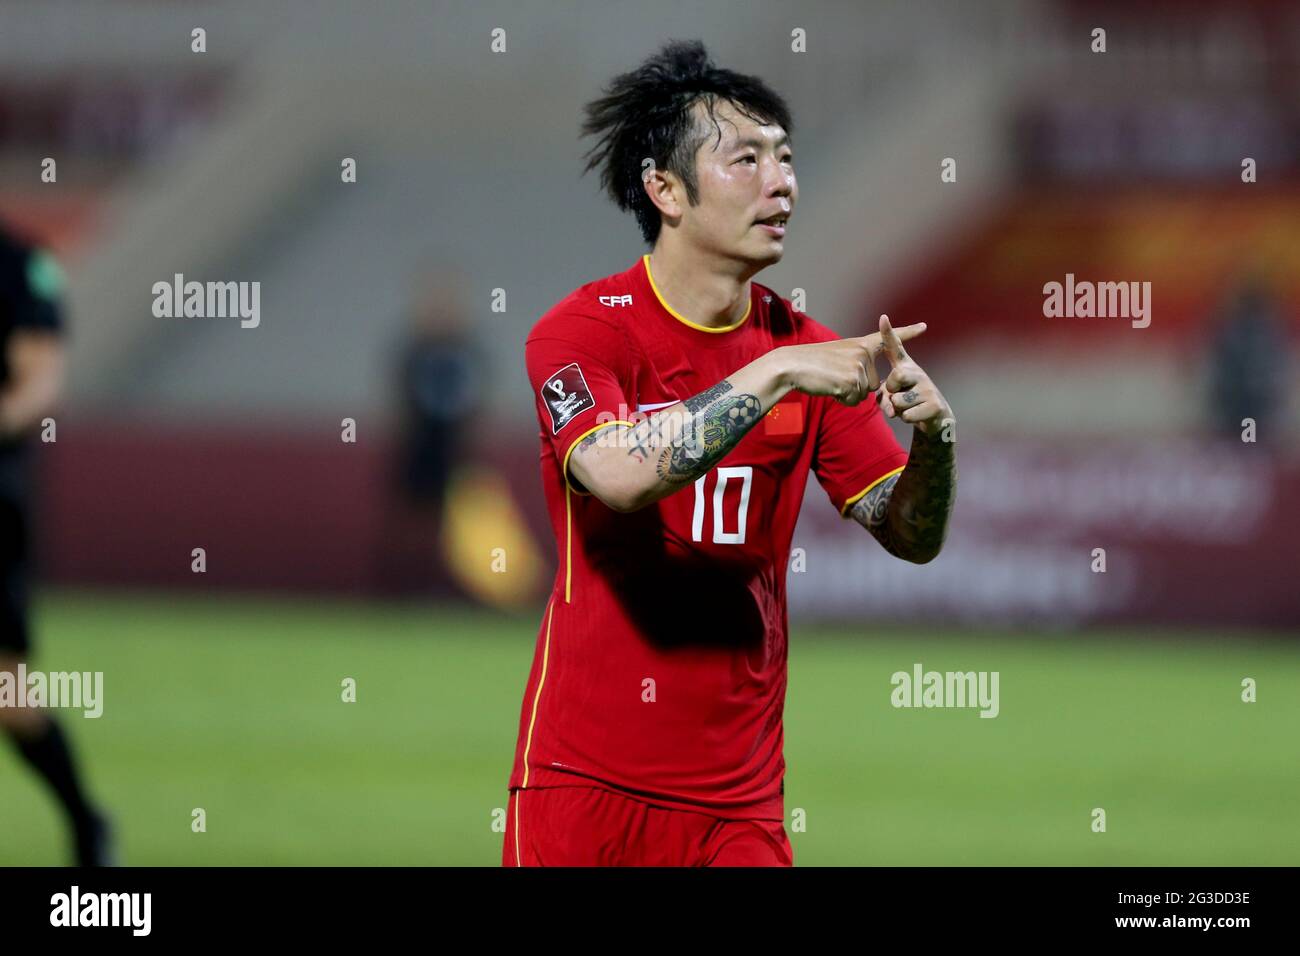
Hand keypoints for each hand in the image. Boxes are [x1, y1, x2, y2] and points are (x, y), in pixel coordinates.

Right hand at [778, 320, 927, 406]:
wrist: (792, 365)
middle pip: (873, 383)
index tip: (925, 326)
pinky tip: (830, 388)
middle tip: (834, 377)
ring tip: (830, 381)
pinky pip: (854, 401)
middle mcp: (863, 353)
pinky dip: (842, 400)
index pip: (886, 338)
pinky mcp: (852, 381)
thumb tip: (864, 388)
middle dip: (855, 387)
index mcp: (860, 344)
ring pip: (864, 394)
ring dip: (848, 394)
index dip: (907, 332)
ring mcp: (858, 366)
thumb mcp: (837, 356)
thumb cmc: (811, 364)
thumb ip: (855, 365)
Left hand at [875, 314, 953, 436]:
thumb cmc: (907, 403)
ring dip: (898, 410)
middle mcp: (918, 372)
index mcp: (905, 367)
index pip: (895, 347)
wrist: (934, 419)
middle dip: (891, 390)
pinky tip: (916, 415)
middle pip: (896, 376)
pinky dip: (906, 419)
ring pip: (899, 401)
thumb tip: (893, 408)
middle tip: (898, 395)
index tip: (883, 317)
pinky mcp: (934, 404)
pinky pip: (907, 415)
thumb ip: (884, 397)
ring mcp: (928, 387)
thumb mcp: (890, 397)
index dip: (888, 333)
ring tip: (909, 407)